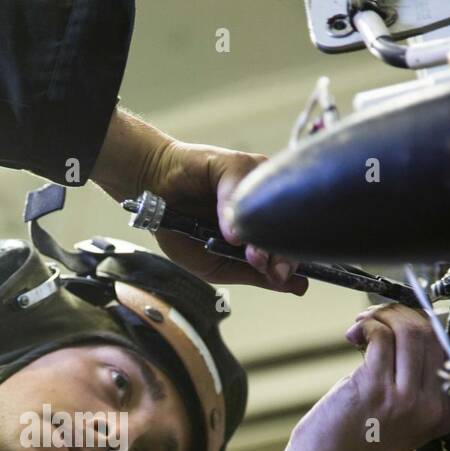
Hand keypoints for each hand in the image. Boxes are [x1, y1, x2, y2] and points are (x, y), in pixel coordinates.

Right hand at [91, 109, 304, 292]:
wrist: (151, 201)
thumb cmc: (183, 230)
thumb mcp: (217, 265)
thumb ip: (254, 275)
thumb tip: (298, 286)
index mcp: (265, 225)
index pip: (289, 242)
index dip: (289, 261)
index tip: (280, 277)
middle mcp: (265, 200)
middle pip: (286, 224)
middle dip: (280, 251)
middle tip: (268, 267)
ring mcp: (253, 180)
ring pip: (270, 206)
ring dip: (262, 234)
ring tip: (252, 255)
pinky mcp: (234, 164)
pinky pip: (243, 184)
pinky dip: (237, 210)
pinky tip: (232, 233)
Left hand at [289, 303, 449, 450]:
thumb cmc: (356, 439)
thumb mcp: (402, 418)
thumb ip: (415, 383)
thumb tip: (413, 329)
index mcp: (442, 412)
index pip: (447, 351)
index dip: (423, 325)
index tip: (401, 322)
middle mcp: (430, 406)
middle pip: (431, 336)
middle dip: (402, 315)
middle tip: (379, 318)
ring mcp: (405, 398)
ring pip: (409, 332)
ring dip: (384, 316)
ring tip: (364, 325)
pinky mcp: (375, 388)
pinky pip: (381, 337)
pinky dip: (368, 326)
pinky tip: (356, 334)